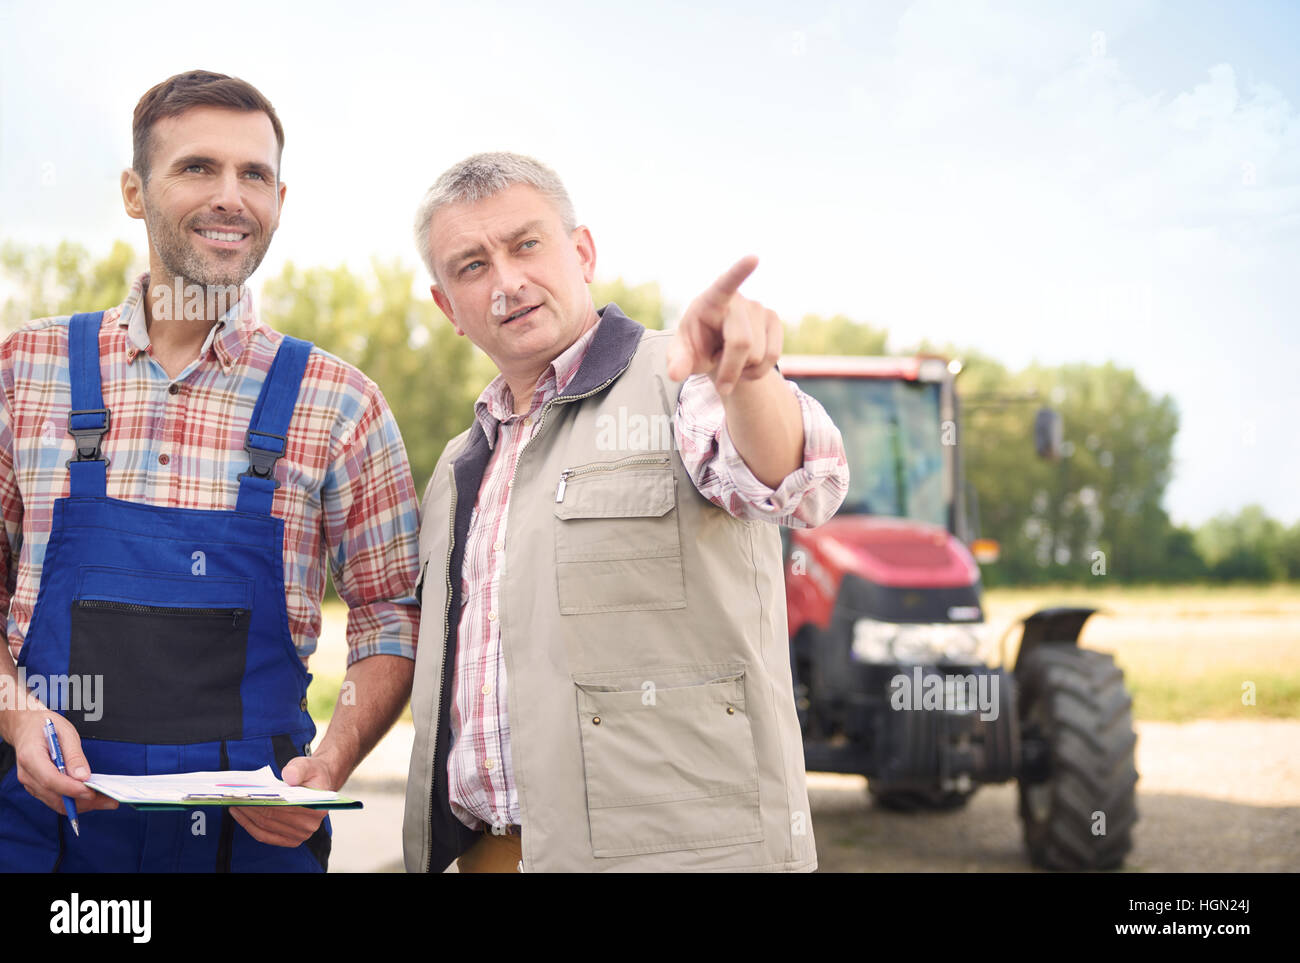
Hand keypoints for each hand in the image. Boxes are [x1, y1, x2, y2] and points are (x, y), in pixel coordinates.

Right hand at [11, 711, 117, 814]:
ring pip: (55, 803)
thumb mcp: (65, 732)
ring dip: (81, 805)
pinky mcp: (36, 787)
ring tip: (105, 801)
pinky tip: (91, 797)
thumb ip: (74, 755)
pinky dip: (73, 801)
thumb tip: (83, 777)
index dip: (72, 789)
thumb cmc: (45, 726)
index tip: (92, 792)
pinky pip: (55, 800)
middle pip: (54, 796)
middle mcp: (27, 775)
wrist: (26, 727)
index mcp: (31, 757)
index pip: (50, 780)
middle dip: (83, 802)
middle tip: (109, 801)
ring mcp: (30, 783)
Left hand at [229, 753, 335, 847]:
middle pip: (271, 818)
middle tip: (235, 797)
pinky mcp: (290, 840)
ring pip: (265, 828)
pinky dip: (250, 826)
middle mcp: (309, 826)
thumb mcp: (307, 765)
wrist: (319, 784)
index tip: (247, 794)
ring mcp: (300, 836)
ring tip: (234, 803)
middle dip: (251, 807)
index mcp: (316, 808)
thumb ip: (299, 769)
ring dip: (247, 817)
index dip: (263, 801)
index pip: (284, 807)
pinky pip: (265, 835)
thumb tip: (289, 777)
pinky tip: (240, 815)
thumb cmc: (312, 774)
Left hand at [666, 256, 783, 395]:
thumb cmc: (697, 346)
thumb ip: (677, 361)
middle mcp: (739, 300)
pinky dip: (758, 372)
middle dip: (730, 370)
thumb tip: (675, 373)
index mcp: (712, 300)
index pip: (725, 284)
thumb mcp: (682, 354)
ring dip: (743, 371)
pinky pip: (773, 357)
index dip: (740, 271)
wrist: (717, 350)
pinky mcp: (774, 321)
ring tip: (730, 361)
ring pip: (759, 355)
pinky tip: (746, 367)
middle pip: (742, 343)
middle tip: (719, 384)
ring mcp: (760, 308)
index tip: (753, 258)